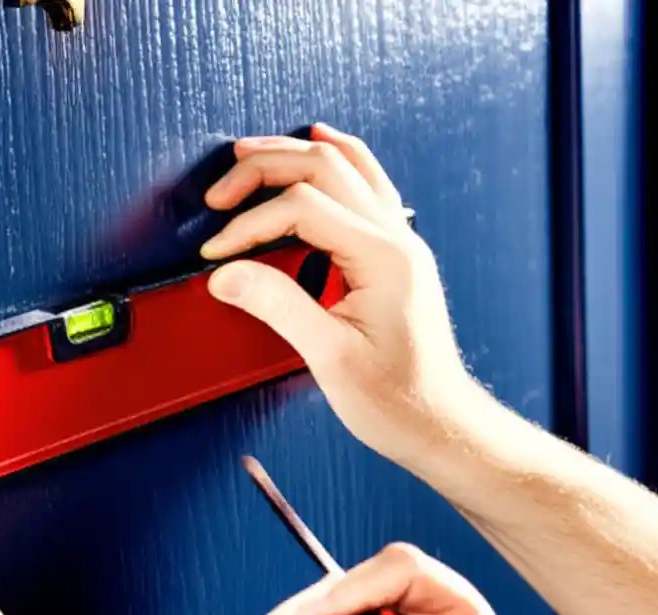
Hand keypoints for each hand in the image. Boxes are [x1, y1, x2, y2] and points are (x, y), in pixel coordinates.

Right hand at [201, 124, 473, 467]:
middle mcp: (397, 239)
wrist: (440, 423)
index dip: (249, 223)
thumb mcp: (330, 358)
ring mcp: (400, 242)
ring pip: (347, 166)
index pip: (302, 208)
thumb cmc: (397, 401)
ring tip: (250, 153)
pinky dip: (336, 161)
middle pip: (324, 167)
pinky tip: (319, 147)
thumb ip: (277, 306)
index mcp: (383, 257)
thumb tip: (227, 273)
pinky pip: (367, 184)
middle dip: (264, 169)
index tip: (216, 252)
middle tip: (218, 192)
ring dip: (294, 155)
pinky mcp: (395, 254)